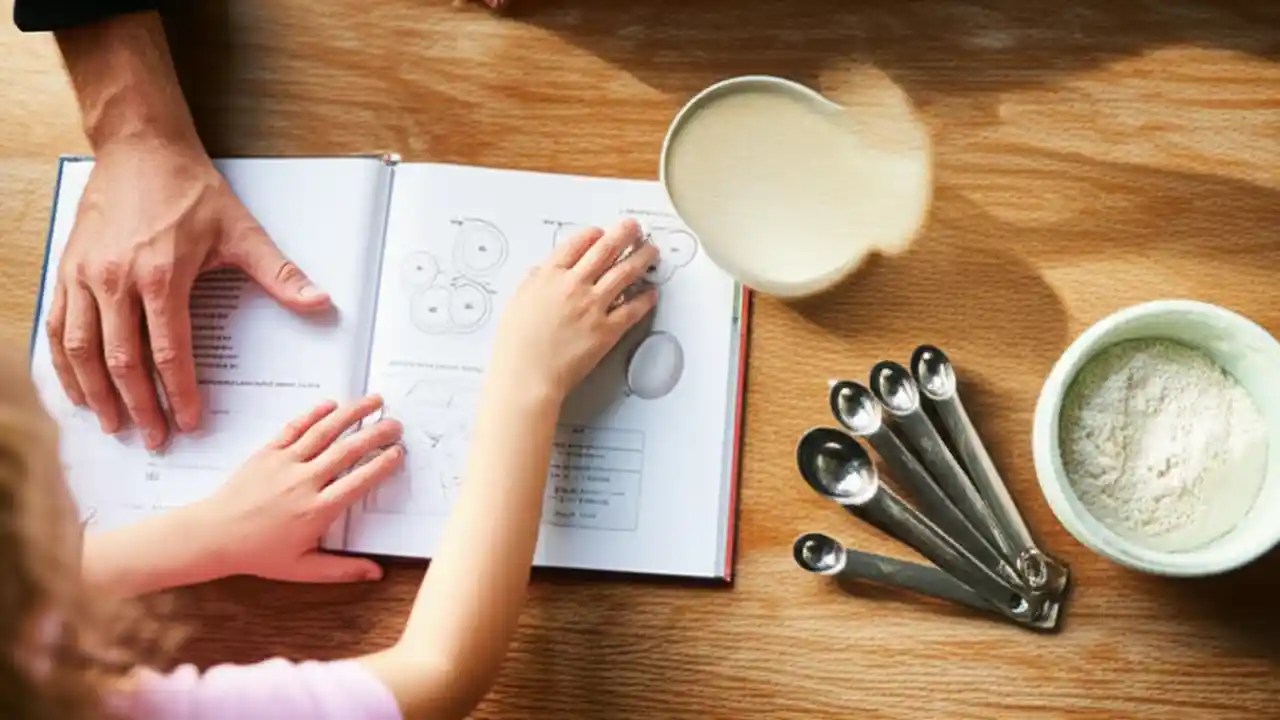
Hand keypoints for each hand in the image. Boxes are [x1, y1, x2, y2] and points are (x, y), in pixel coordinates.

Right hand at [45, 140, 331, 449]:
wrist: (140, 148)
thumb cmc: (190, 190)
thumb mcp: (242, 231)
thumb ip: (279, 273)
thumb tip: (320, 303)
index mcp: (161, 276)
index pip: (170, 352)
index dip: (179, 393)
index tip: (189, 422)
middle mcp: (116, 280)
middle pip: (123, 360)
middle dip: (139, 406)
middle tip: (154, 438)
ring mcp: (85, 276)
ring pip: (82, 350)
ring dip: (96, 393)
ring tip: (114, 425)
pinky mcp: (66, 270)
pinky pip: (57, 327)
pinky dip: (63, 364)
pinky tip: (76, 389)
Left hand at [192, 396, 403, 582]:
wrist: (214, 536)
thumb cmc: (258, 554)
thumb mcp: (303, 569)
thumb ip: (343, 569)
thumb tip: (377, 573)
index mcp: (317, 510)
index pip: (359, 480)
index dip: (382, 464)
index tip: (398, 453)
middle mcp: (304, 482)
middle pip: (348, 450)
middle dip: (376, 434)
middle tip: (396, 425)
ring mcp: (285, 463)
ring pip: (325, 432)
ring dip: (352, 414)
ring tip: (374, 401)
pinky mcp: (267, 452)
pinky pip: (295, 427)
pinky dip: (314, 413)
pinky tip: (332, 405)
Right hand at [492, 218, 657, 399]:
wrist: (526, 375)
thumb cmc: (517, 345)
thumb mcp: (517, 301)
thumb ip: (534, 282)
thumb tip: (543, 270)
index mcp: (549, 275)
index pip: (578, 243)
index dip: (594, 234)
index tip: (602, 232)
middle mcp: (574, 285)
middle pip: (606, 249)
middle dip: (625, 234)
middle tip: (635, 228)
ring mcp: (593, 306)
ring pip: (625, 272)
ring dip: (641, 258)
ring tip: (651, 252)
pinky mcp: (607, 329)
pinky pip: (633, 309)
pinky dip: (645, 298)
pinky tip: (651, 292)